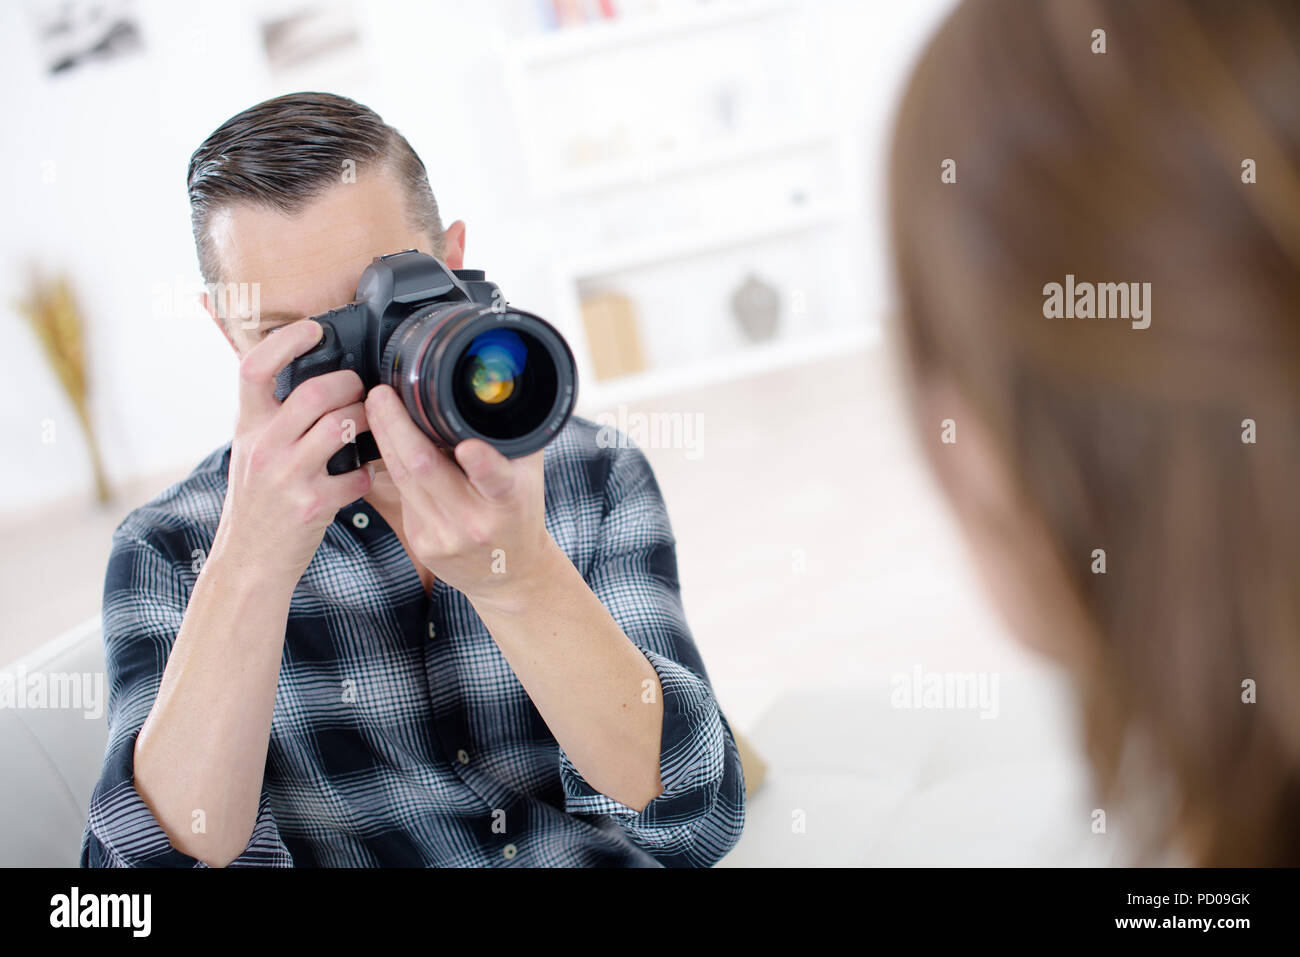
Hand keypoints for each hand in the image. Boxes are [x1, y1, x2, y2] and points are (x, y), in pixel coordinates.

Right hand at [215, 320, 373, 578]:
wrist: (248, 560)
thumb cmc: (258, 502)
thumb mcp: (250, 452)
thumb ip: (273, 418)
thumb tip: (309, 379)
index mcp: (247, 427)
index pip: (253, 367)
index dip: (285, 340)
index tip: (314, 329)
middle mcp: (263, 446)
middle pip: (313, 391)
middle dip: (349, 383)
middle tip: (361, 389)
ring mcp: (286, 476)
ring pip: (340, 426)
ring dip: (367, 419)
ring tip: (372, 423)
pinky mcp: (311, 504)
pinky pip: (354, 474)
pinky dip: (366, 471)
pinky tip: (363, 474)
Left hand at [363, 383, 555, 605]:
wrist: (510, 575)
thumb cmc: (520, 514)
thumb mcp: (528, 477)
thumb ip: (513, 438)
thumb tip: (496, 387)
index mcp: (509, 502)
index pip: (496, 481)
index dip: (481, 463)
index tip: (469, 447)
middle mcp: (475, 521)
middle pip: (426, 470)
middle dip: (397, 427)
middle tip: (381, 394)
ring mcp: (444, 535)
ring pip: (404, 478)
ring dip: (385, 438)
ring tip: (375, 406)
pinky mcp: (422, 543)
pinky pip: (402, 493)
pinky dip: (394, 463)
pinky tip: (387, 440)